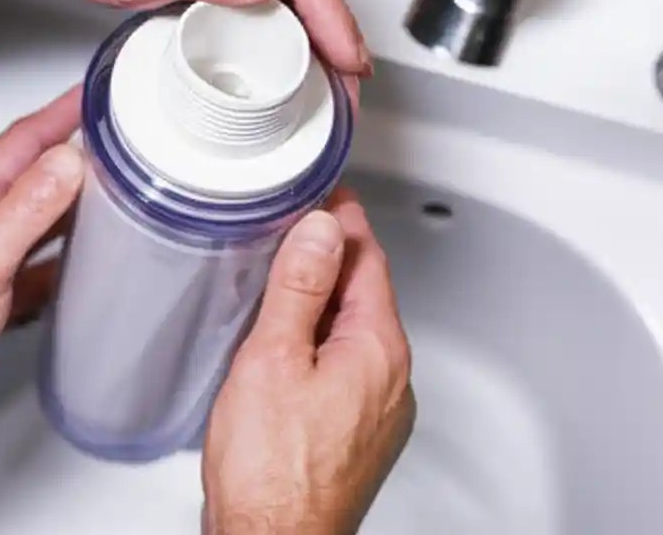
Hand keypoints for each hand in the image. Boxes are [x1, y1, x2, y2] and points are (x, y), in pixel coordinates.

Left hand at [0, 88, 84, 426]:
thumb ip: (25, 210)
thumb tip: (64, 163)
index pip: (18, 143)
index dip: (57, 115)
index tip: (89, 96)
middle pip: (25, 175)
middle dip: (68, 153)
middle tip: (110, 140)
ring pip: (28, 219)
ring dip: (67, 204)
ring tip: (105, 194)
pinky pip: (26, 261)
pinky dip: (55, 257)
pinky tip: (73, 267)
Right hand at [202, 189, 414, 533]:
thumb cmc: (271, 469)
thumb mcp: (274, 359)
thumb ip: (299, 289)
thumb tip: (322, 230)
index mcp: (378, 349)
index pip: (369, 260)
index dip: (344, 221)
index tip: (325, 194)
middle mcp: (391, 379)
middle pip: (368, 294)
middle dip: (335, 257)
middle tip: (298, 224)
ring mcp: (378, 410)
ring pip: (356, 333)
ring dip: (326, 300)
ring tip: (287, 276)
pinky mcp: (357, 434)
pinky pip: (347, 367)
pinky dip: (322, 341)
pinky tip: (289, 345)